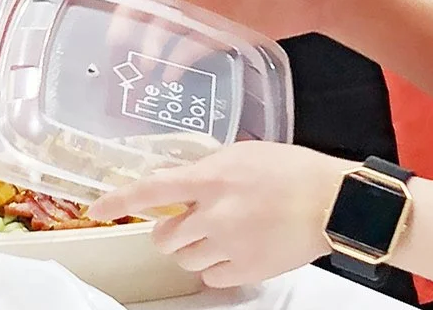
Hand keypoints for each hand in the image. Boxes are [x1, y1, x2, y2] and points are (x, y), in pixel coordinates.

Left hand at [90, 141, 346, 288]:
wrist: (335, 203)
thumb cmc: (294, 171)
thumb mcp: (243, 154)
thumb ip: (204, 168)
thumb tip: (174, 178)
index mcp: (211, 179)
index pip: (152, 191)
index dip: (119, 202)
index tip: (97, 209)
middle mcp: (214, 214)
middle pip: (165, 237)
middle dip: (170, 232)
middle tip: (189, 224)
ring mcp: (229, 245)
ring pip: (185, 259)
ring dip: (193, 250)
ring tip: (219, 236)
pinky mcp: (246, 270)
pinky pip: (210, 278)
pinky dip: (215, 268)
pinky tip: (234, 252)